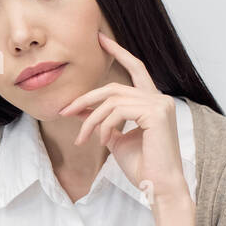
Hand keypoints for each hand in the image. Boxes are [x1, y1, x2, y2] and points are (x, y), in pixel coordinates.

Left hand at [56, 31, 188, 201]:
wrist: (159, 186)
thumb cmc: (142, 166)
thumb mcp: (117, 139)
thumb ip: (104, 122)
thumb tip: (81, 111)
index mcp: (153, 102)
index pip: (136, 69)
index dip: (118, 53)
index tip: (101, 39)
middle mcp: (159, 98)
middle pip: (114, 86)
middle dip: (87, 98)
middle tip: (65, 110)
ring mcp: (160, 104)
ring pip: (112, 100)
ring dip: (91, 119)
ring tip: (83, 139)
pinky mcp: (156, 113)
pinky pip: (118, 111)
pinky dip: (104, 125)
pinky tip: (102, 140)